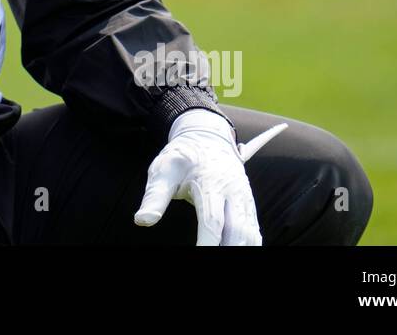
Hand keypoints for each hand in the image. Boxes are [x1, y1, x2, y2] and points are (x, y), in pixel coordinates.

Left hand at [134, 108, 286, 245]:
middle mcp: (233, 191)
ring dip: (240, 246)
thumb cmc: (183, 157)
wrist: (207, 138)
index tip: (200, 252)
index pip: (212, 219)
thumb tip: (143, 220)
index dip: (207, 241)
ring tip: (228, 257)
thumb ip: (155, 196)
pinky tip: (237, 249)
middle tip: (215, 258)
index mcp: (211, 182)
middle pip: (237, 229)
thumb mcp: (164, 169)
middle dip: (228, 248)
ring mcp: (243, 198)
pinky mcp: (248, 203)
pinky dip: (249, 243)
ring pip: (249, 231)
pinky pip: (253, 229)